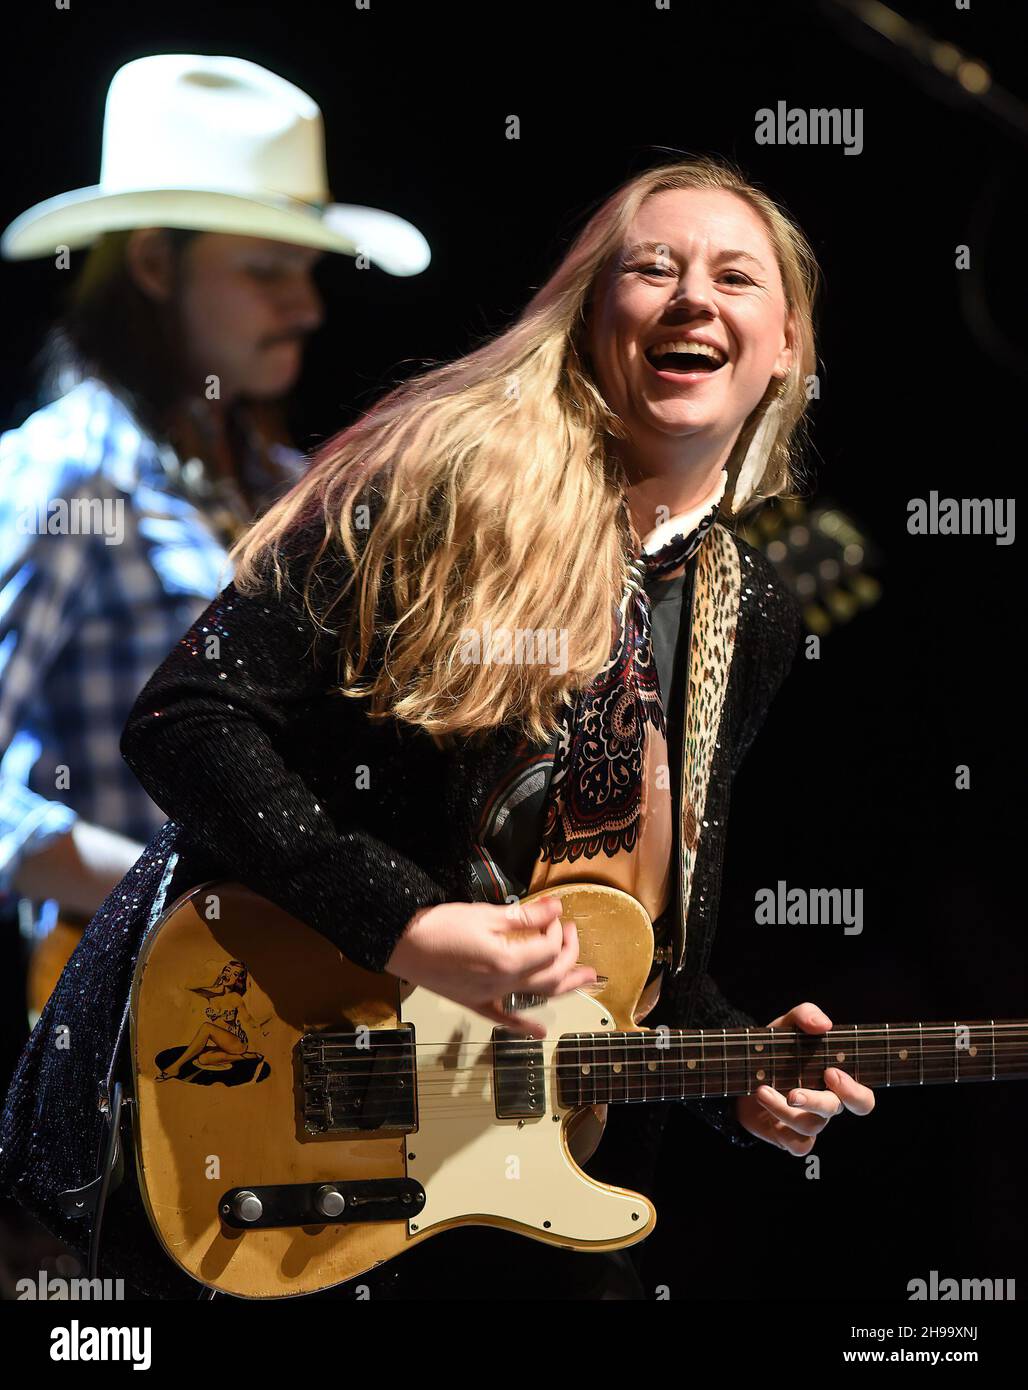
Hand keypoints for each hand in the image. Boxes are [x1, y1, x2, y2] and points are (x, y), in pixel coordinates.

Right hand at [385, 893, 597, 1037]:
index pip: (548, 947)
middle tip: (572, 933)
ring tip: (586, 977)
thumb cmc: (439, 925)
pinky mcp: (475, 1002)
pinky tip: (540, 1031)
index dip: (555, 927)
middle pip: (551, 974)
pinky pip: (504, 1018)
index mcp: (507, 961)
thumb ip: (524, 915)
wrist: (400, 943)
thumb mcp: (485, 914)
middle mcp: (503, 984)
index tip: (551, 912)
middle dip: (569, 953)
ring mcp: (490, 997)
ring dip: (565, 986)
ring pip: (537, 996)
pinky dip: (524, 1026)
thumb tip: (555, 908)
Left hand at [735, 1002, 874, 1153]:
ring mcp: (809, 1122)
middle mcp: (826, 1104)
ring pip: (809, 1126)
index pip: (863, 1098)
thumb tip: (824, 1024)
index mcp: (835, 1082)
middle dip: (815, 1101)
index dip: (854, 1091)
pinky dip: (782, 1132)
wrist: (744, 1070)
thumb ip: (807, 1015)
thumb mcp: (787, 1024)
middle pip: (836, 1111)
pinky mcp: (788, 1136)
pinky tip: (764, 1108)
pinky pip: (797, 1146)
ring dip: (783, 1110)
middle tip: (793, 1093)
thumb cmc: (778, 1048)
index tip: (830, 1072)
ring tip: (762, 1091)